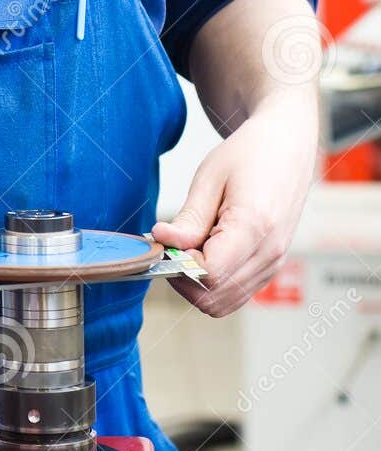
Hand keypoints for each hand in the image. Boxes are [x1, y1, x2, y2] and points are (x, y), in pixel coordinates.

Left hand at [151, 93, 317, 316]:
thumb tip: (162, 242)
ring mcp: (274, 263)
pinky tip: (206, 250)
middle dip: (183, 277)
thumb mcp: (210, 177)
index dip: (178, 263)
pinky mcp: (272, 267)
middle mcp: (270, 252)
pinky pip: (235, 294)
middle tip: (173, 244)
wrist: (287, 146)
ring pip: (222, 303)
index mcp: (255, 226)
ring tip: (191, 244)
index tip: (166, 237)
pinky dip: (213, 283)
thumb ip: (189, 218)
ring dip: (196, 283)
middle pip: (213, 297)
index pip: (208, 274)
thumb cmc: (249, 154)